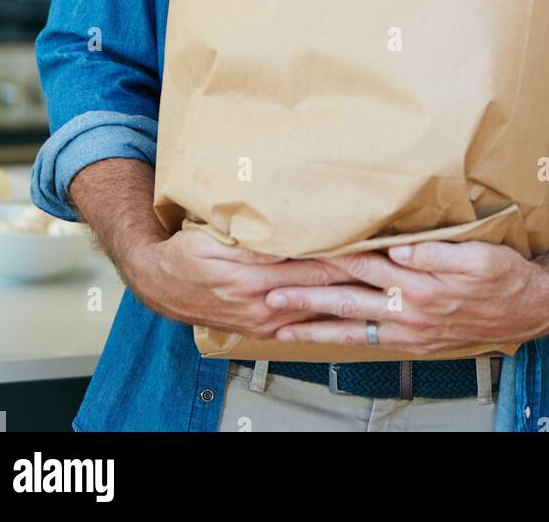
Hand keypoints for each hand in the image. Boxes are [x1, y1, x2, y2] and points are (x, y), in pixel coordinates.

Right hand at [127, 227, 368, 339]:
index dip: (342, 249)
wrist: (161, 286)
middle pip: (320, 284)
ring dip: (348, 292)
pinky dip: (329, 310)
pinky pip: (304, 320)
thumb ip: (252, 231)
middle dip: (355, 270)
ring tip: (380, 278)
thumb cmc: (187, 252)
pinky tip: (351, 302)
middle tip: (387, 255)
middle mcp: (262, 301)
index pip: (309, 260)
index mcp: (252, 274)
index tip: (370, 235)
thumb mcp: (214, 234)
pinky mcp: (264, 329)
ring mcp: (265, 320)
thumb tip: (288, 219)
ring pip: (317, 305)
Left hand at [263, 240, 548, 352]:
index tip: (294, 253)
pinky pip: (370, 342)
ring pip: (352, 328)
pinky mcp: (417, 341)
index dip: (326, 259)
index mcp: (419, 284)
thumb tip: (398, 248)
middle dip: (304, 301)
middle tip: (268, 298)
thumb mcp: (476, 255)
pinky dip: (342, 341)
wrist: (529, 309)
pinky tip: (323, 341)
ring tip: (280, 329)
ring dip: (314, 329)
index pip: (361, 266)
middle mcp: (409, 310)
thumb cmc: (503, 275)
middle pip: (346, 302)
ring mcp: (410, 330)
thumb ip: (434, 253)